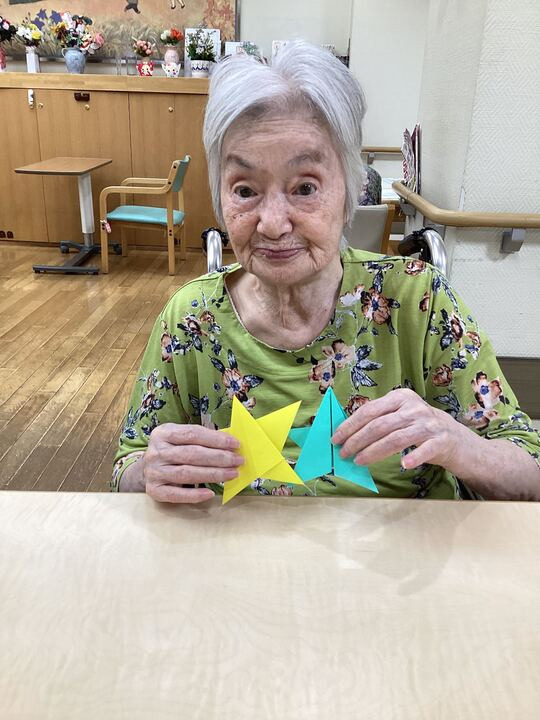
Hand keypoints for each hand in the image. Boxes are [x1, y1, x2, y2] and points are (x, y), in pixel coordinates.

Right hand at [143, 423, 242, 502]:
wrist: (144, 469)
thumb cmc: (171, 451)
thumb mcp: (180, 438)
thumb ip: (201, 439)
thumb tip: (230, 444)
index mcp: (163, 433)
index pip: (193, 434)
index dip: (216, 439)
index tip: (236, 444)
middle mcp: (156, 452)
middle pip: (192, 454)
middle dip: (219, 457)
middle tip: (238, 460)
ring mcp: (154, 472)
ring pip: (187, 473)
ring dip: (213, 474)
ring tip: (232, 474)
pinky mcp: (155, 490)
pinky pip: (177, 494)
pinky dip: (195, 494)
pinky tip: (210, 493)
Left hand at [331, 388, 463, 471]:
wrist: (453, 437)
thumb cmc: (418, 426)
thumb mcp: (399, 414)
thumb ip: (378, 418)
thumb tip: (346, 432)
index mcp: (400, 397)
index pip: (369, 411)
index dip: (350, 425)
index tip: (336, 438)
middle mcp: (414, 408)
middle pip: (379, 425)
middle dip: (357, 440)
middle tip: (344, 453)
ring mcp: (428, 424)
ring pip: (395, 439)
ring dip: (373, 451)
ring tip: (358, 461)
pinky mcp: (440, 441)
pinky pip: (424, 450)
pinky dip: (413, 456)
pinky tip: (403, 463)